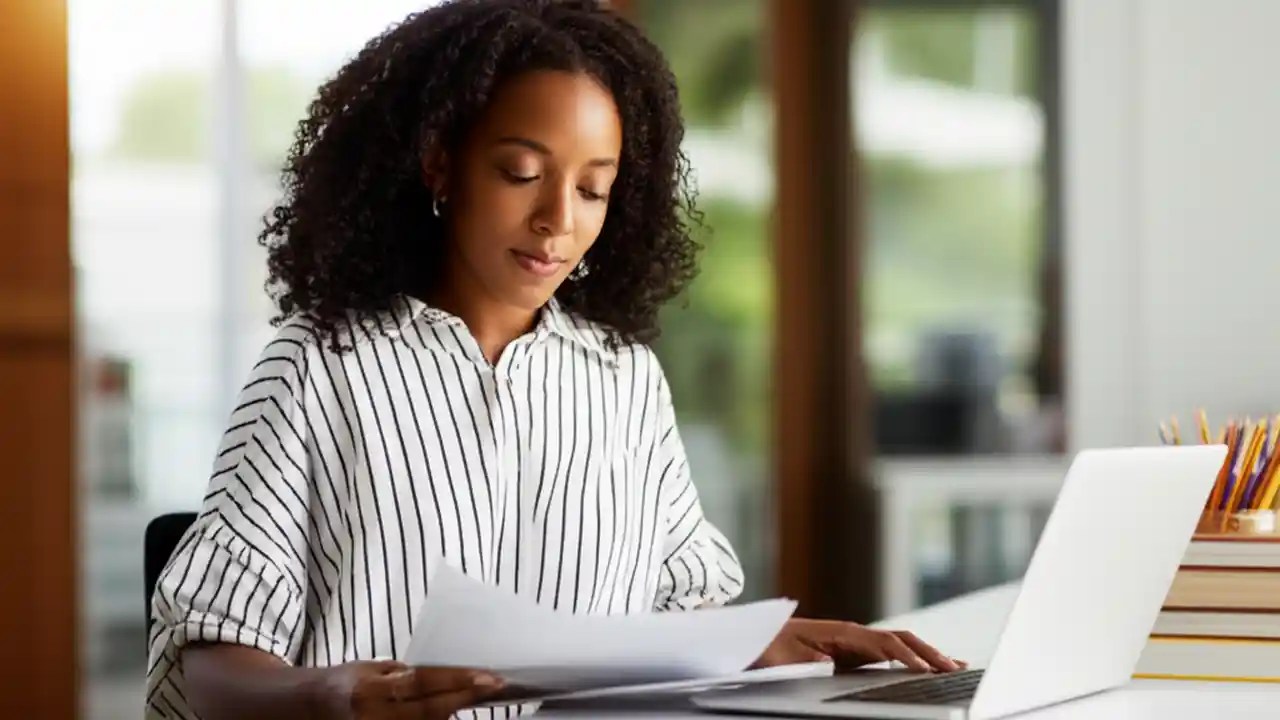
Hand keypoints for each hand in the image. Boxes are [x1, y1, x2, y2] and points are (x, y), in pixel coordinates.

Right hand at [312, 660, 505, 719]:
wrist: (306, 709)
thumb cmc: (344, 684)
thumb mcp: (371, 670)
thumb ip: (406, 677)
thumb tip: (448, 679)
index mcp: (370, 688)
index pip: (422, 682)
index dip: (457, 680)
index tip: (489, 677)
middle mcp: (372, 715)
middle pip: (429, 711)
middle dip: (465, 697)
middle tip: (495, 686)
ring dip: (451, 717)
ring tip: (476, 699)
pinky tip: (449, 718)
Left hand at [753, 618, 966, 673]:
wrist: (757, 635)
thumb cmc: (769, 645)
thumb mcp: (782, 656)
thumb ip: (806, 660)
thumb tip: (829, 663)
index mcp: (841, 631)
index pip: (884, 642)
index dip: (907, 656)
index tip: (926, 670)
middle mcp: (853, 632)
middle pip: (901, 639)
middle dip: (929, 652)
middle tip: (955, 668)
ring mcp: (856, 641)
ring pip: (900, 644)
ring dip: (927, 654)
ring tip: (956, 665)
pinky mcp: (855, 651)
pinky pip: (889, 653)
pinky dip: (912, 658)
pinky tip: (927, 667)